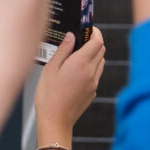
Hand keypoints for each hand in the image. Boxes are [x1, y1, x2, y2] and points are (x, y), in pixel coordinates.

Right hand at [36, 30, 106, 149]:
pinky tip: (76, 71)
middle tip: (80, 40)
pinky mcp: (93, 91)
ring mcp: (94, 82)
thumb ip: (63, 50)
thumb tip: (72, 36)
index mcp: (80, 64)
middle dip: (94, 41)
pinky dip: (91, 67)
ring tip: (76, 55)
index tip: (87, 28)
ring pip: (101, 61)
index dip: (94, 32)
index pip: (97, 41)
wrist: (55, 121)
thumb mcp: (50, 69)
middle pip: (101, 50)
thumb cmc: (48, 96)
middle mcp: (91, 72)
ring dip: (93, 54)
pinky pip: (96, 74)